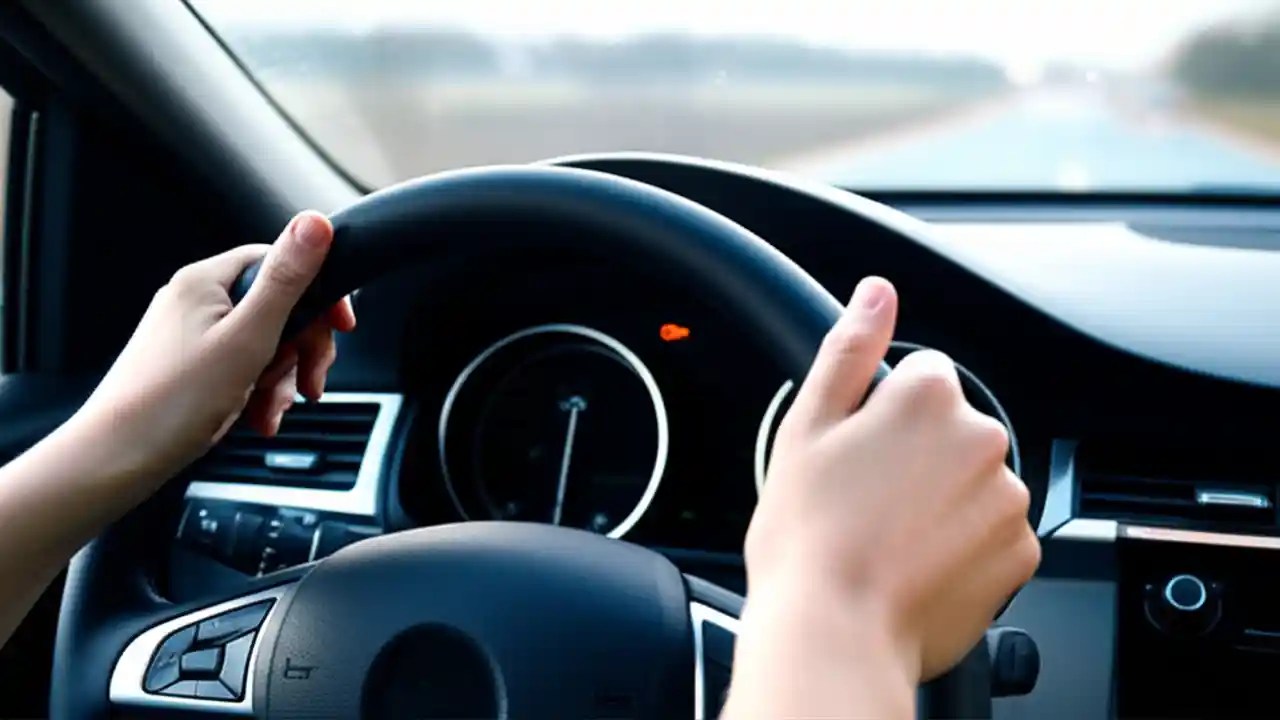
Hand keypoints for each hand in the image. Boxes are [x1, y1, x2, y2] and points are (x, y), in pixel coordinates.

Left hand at [74, 210, 354, 487]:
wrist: (117, 458)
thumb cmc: (173, 400)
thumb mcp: (248, 337)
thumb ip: (287, 280)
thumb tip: (314, 223)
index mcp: (206, 281)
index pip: (279, 262)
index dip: (318, 295)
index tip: (341, 327)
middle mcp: (196, 301)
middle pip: (278, 308)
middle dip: (300, 350)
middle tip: (310, 381)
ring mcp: (192, 335)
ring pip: (264, 345)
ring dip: (281, 380)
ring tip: (272, 409)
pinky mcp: (191, 367)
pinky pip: (243, 369)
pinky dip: (258, 394)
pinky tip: (256, 417)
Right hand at [742, 277, 1038, 683]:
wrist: (834, 631)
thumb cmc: (808, 534)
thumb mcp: (807, 426)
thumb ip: (851, 348)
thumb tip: (878, 292)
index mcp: (928, 397)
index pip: (921, 377)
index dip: (881, 414)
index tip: (857, 453)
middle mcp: (982, 438)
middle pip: (951, 429)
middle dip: (916, 456)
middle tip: (866, 501)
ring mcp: (1007, 498)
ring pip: (972, 480)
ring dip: (941, 500)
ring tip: (888, 539)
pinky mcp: (1019, 553)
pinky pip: (993, 532)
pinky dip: (963, 545)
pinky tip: (917, 564)